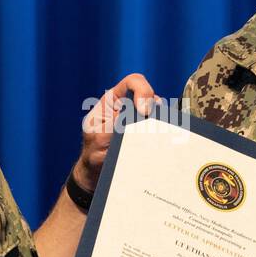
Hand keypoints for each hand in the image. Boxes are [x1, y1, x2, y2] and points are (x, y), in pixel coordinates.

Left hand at [75, 72, 158, 191]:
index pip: (132, 82)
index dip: (142, 90)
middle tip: (153, 126)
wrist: (97, 174)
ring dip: (159, 123)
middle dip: (154, 109)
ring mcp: (138, 120)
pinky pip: (160, 129)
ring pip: (158, 113)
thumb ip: (113, 127)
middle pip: (150, 96)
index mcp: (112, 101)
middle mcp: (128, 107)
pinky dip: (162, 134)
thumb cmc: (93, 153)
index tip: (144, 111)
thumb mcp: (98, 139)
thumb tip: (133, 118)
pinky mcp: (146, 134)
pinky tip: (159, 143)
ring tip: (155, 137)